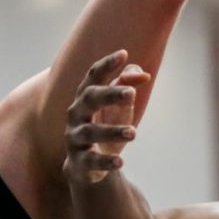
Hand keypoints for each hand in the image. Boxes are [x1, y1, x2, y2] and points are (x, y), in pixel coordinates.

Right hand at [63, 51, 150, 184]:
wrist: (87, 165)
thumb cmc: (106, 125)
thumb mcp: (120, 105)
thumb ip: (129, 85)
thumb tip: (143, 74)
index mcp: (86, 96)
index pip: (94, 75)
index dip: (107, 64)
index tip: (124, 54)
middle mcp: (76, 112)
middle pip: (90, 98)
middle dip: (110, 94)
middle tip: (132, 94)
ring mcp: (75, 137)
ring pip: (90, 131)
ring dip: (112, 131)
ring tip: (134, 132)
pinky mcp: (78, 161)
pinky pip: (89, 161)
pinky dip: (104, 161)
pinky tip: (120, 162)